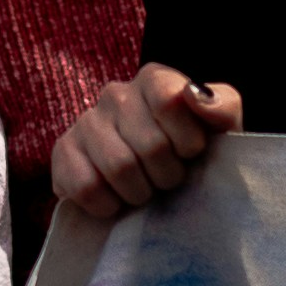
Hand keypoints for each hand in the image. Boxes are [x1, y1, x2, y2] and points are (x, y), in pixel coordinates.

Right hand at [51, 64, 240, 214]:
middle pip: (151, 144)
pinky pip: (87, 186)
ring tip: (145, 190)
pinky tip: (116, 200)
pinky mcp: (63, 153)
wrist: (155, 195)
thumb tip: (195, 96)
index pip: (171, 101)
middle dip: (168, 175)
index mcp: (154, 80)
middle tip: (168, 180)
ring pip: (119, 167)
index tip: (191, 154)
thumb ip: (222, 107)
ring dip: (140, 193)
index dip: (188, 140)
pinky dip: (108, 205)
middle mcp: (116, 94)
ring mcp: (85, 122)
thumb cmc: (190, 160)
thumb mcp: (221, 132)